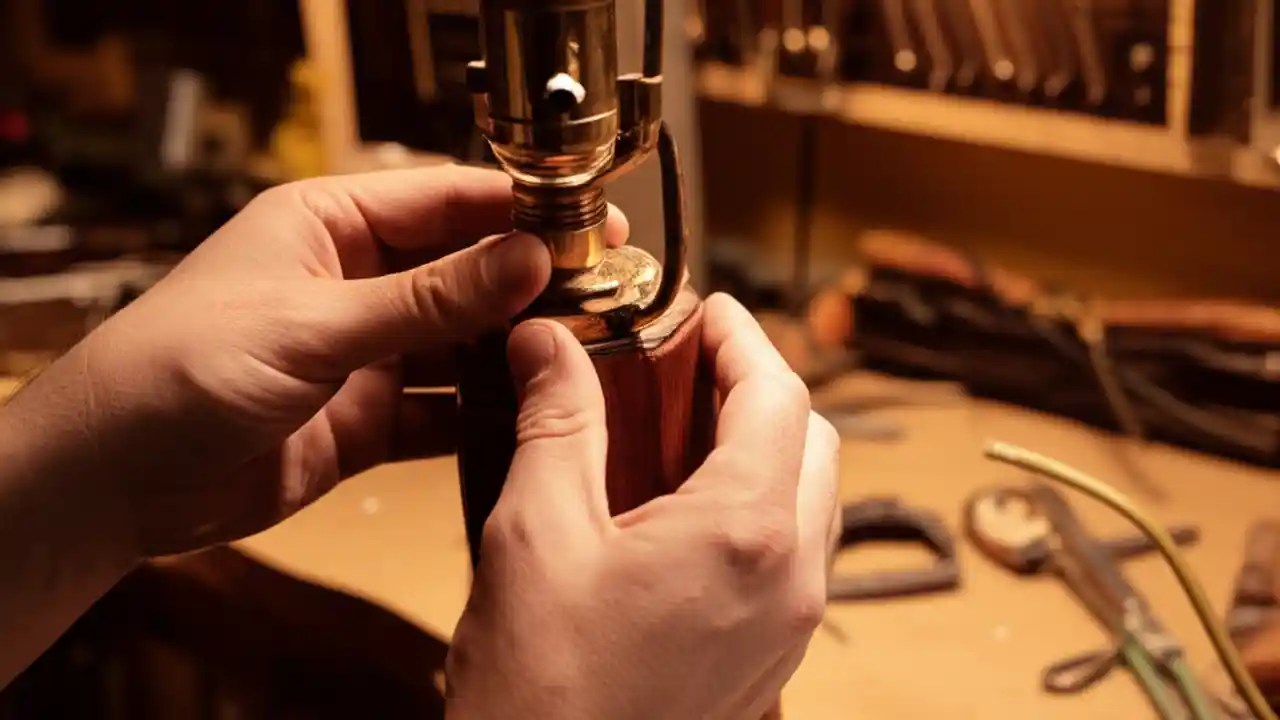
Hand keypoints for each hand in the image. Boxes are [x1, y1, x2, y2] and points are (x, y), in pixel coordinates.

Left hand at [3, 164, 626, 557]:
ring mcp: (363, 355)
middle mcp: (354, 282)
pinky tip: (533, 416)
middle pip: (465, 273)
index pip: (445, 201)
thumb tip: (525, 258)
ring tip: (585, 355)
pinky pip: (443, 411)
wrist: (113, 480)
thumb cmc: (179, 370)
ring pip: (461, 344)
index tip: (590, 222)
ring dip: (515, 351)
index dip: (519, 209)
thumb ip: (425, 299)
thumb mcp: (312, 324)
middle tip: (606, 293)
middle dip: (530, 284)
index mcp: (330, 225)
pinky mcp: (366, 420)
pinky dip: (485, 414)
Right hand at [445, 294, 841, 719]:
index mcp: (744, 533)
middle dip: (755, 389)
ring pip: (809, 498)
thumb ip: (558, 422)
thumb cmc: (546, 692)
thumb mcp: (537, 532)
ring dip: (759, 449)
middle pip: (810, 440)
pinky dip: (755, 509)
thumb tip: (548, 345)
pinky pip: (791, 554)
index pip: (776, 393)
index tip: (705, 312)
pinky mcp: (769, 654)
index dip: (741, 336)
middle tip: (686, 368)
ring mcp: (788, 623)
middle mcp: (789, 577)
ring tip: (678, 434)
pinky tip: (680, 511)